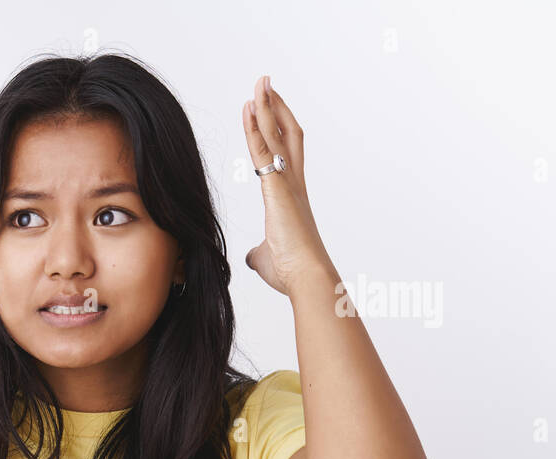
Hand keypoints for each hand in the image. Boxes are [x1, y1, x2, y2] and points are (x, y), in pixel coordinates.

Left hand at [241, 76, 337, 296]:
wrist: (307, 278)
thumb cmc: (291, 272)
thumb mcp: (266, 259)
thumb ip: (259, 251)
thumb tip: (253, 255)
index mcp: (291, 197)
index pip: (285, 154)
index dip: (276, 130)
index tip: (267, 110)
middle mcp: (294, 184)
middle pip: (286, 135)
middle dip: (276, 107)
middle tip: (265, 83)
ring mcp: (288, 185)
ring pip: (276, 136)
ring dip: (266, 107)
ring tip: (259, 82)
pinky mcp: (278, 190)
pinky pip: (264, 153)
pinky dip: (255, 130)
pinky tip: (249, 109)